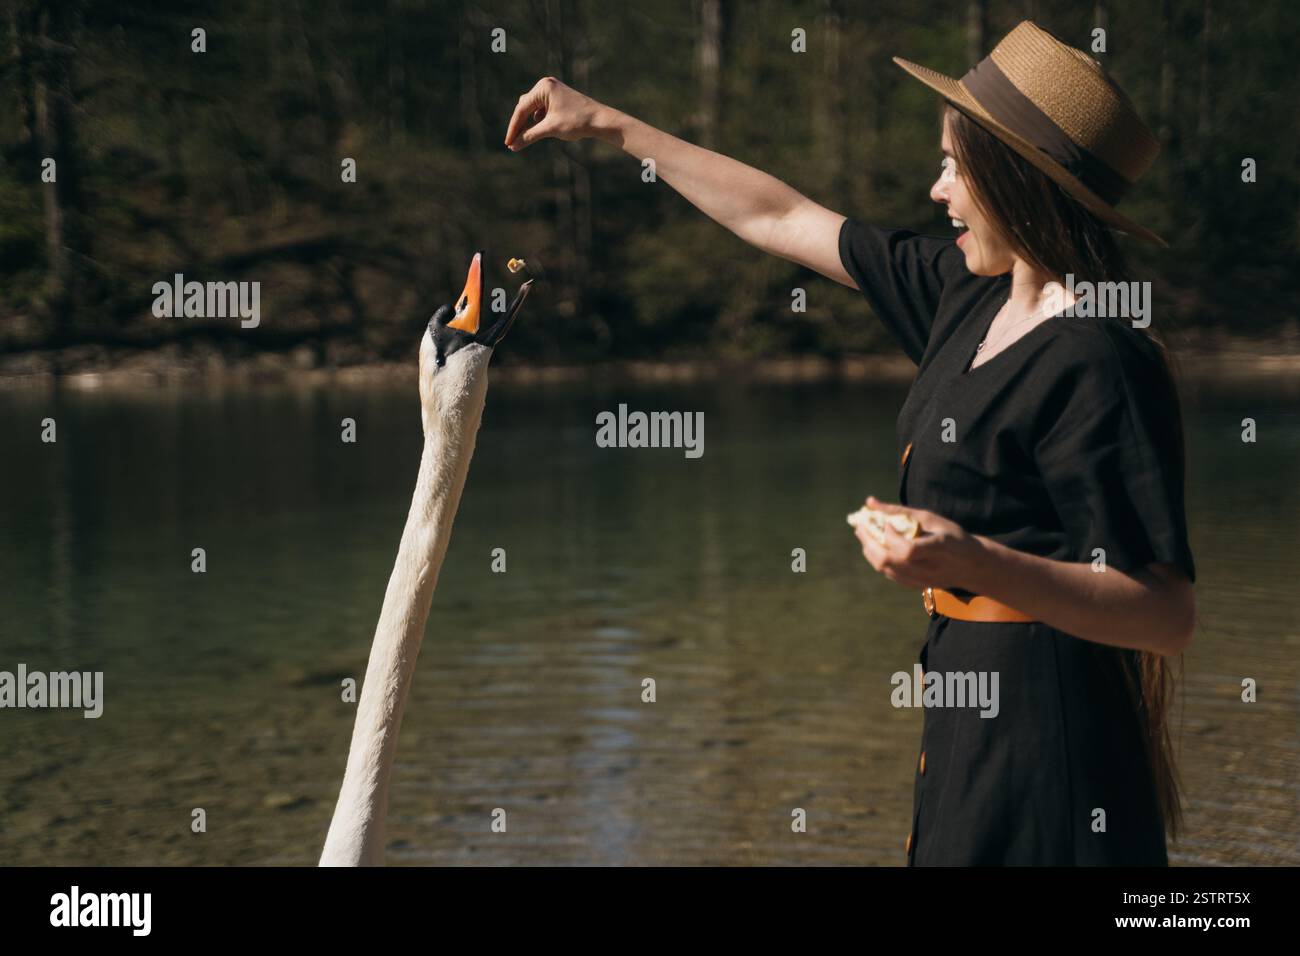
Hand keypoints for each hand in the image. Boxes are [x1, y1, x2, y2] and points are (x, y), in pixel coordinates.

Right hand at [504, 77, 611, 150]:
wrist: (601, 120)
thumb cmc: (577, 122)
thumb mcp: (550, 129)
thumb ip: (529, 136)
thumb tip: (513, 146)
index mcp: (543, 87)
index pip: (522, 109)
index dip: (514, 128)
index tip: (508, 143)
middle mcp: (546, 85)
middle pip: (525, 107)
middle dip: (519, 125)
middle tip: (513, 144)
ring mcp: (553, 90)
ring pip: (532, 108)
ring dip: (528, 124)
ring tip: (524, 140)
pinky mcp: (558, 98)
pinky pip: (542, 109)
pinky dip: (538, 120)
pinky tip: (539, 131)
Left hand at [852, 495, 983, 591]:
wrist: (972, 566)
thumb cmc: (952, 535)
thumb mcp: (931, 518)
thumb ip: (900, 511)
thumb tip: (870, 502)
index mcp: (939, 548)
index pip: (907, 549)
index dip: (891, 537)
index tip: (885, 522)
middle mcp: (929, 568)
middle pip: (890, 561)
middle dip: (869, 542)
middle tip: (860, 526)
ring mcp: (922, 580)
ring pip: (885, 569)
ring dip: (869, 550)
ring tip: (864, 534)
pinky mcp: (916, 586)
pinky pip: (889, 574)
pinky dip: (878, 560)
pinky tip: (875, 548)